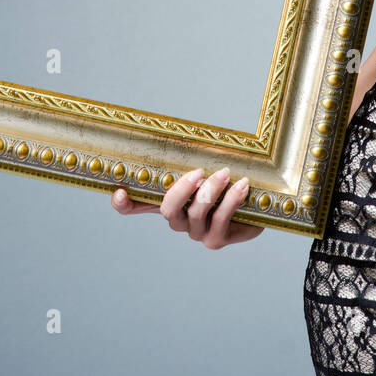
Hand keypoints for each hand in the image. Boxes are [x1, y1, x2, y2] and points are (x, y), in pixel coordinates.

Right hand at [110, 166, 263, 248]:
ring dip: (211, 190)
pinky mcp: (215, 240)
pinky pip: (220, 219)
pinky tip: (241, 185)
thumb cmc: (226, 183)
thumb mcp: (207, 167)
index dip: (123, 203)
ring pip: (196, 214)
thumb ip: (194, 156)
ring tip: (225, 174)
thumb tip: (189, 135)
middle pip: (167, 210)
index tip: (119, 191)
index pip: (135, 206)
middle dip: (182, 190)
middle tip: (198, 172)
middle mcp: (178, 220)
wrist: (256, 206)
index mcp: (169, 200)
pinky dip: (231, 200)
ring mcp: (195, 232)